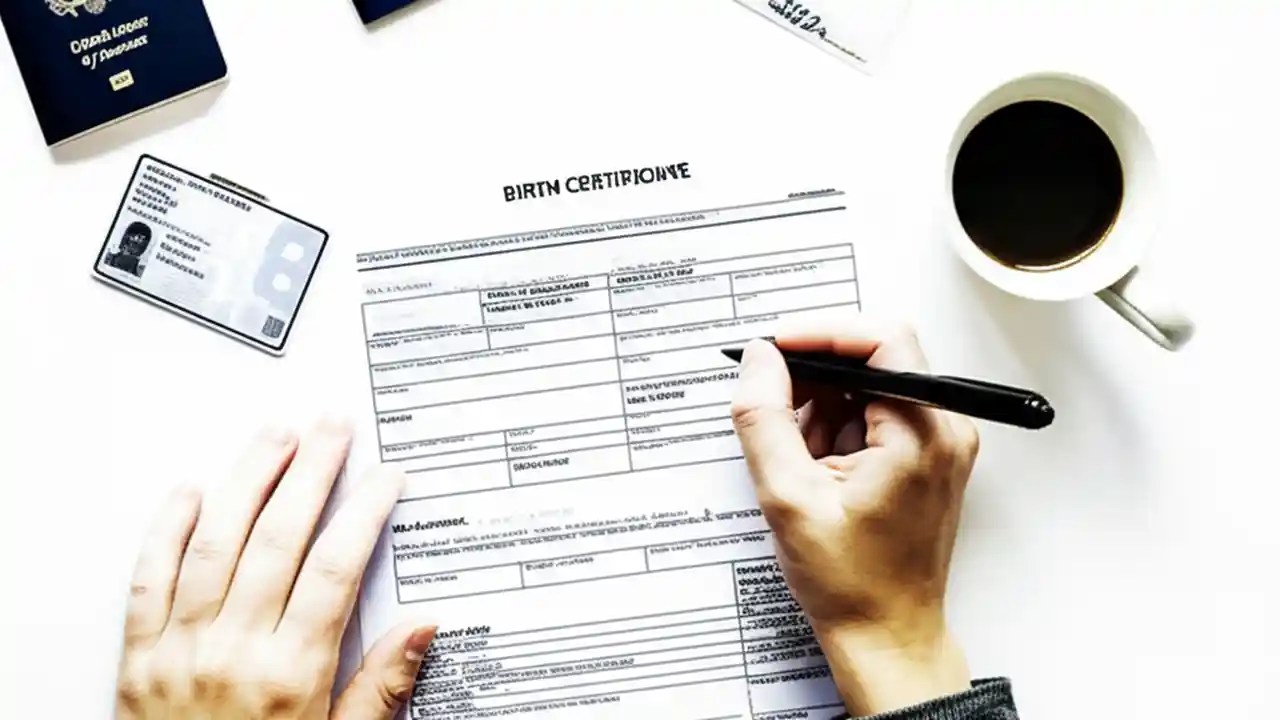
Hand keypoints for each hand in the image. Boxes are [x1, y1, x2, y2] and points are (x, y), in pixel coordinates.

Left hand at [115, 420, 433, 718]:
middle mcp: (233, 651)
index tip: (386, 479)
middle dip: (311, 472)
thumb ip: (381, 687)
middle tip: (333, 429)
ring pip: (214, 540)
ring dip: (247, 479)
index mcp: (290, 674)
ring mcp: (179, 649)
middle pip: (277, 537)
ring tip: (274, 438)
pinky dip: (168, 527)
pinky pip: (148, 576)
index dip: (364, 511)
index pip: (336, 568)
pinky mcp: (137, 656)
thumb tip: (423, 629)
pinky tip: (191, 491)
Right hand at [730, 323, 978, 715]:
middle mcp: (943, 431)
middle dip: (815, 377)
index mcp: (922, 433)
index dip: (823, 333)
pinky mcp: (923, 459)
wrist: (885, 636)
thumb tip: (757, 360)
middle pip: (875, 359)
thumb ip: (764, 418)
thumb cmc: (851, 583)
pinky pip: (875, 417)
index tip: (778, 346)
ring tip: (797, 459)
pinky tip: (813, 469)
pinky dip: (835, 430)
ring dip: (822, 408)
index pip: (881, 339)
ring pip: (869, 388)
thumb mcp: (787, 496)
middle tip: (774, 403)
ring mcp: (937, 445)